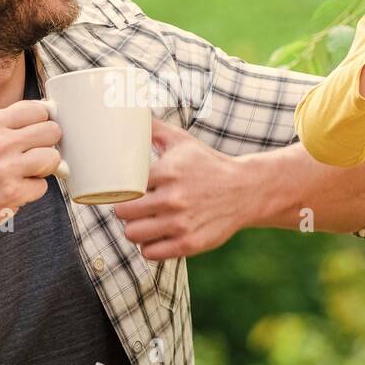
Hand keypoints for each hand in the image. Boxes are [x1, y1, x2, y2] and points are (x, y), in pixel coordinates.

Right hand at [0, 99, 62, 242]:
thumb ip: (6, 127)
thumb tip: (46, 118)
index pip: (38, 109)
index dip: (43, 123)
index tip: (38, 134)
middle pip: (52, 131)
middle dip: (47, 145)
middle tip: (34, 156)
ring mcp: (7, 168)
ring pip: (53, 158)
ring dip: (44, 168)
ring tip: (24, 174)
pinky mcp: (13, 193)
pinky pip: (42, 186)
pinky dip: (31, 191)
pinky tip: (13, 191)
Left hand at [112, 118, 245, 260]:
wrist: (246, 190)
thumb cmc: (207, 164)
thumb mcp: (182, 141)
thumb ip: (153, 128)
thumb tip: (128, 111)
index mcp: (167, 172)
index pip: (123, 187)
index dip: (118, 189)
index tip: (120, 190)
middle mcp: (173, 199)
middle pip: (123, 213)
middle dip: (125, 210)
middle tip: (132, 206)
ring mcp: (181, 223)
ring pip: (133, 235)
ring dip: (135, 229)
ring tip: (142, 222)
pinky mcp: (189, 244)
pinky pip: (150, 253)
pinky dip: (149, 246)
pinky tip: (156, 236)